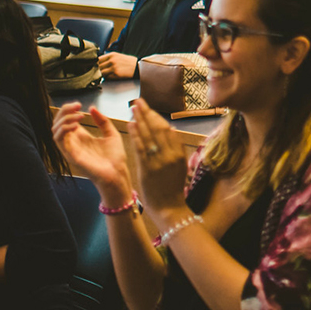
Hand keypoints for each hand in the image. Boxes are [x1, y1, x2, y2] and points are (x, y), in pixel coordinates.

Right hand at [51, 102, 132, 198]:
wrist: (118, 173)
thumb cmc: (115, 157)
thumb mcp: (111, 133)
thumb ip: (102, 121)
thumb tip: (92, 108)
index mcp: (81, 136)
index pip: (66, 120)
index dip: (69, 110)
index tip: (79, 104)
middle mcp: (73, 142)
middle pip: (57, 123)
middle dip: (64, 111)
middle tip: (77, 106)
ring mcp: (70, 148)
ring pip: (55, 130)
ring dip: (64, 119)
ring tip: (79, 116)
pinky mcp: (70, 155)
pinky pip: (59, 140)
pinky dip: (64, 129)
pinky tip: (76, 125)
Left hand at [97, 52, 138, 78]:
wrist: (138, 67)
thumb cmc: (128, 62)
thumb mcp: (118, 56)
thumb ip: (108, 59)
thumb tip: (98, 63)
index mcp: (112, 55)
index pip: (98, 59)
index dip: (95, 64)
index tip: (94, 67)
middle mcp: (112, 60)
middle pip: (98, 66)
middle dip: (97, 70)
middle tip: (99, 72)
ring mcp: (113, 67)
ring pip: (101, 72)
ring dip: (102, 75)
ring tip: (105, 75)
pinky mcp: (116, 74)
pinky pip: (107, 77)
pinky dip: (107, 78)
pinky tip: (111, 76)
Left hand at [128, 99, 189, 225]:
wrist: (170, 208)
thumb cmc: (173, 188)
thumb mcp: (179, 166)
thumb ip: (174, 148)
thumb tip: (171, 128)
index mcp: (179, 153)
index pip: (167, 129)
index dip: (156, 117)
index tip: (148, 108)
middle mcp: (170, 154)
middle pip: (158, 128)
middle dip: (147, 113)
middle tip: (139, 101)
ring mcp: (160, 161)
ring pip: (150, 135)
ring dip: (141, 119)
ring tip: (134, 108)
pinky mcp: (148, 168)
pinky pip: (141, 147)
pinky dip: (136, 134)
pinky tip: (131, 124)